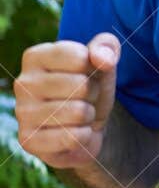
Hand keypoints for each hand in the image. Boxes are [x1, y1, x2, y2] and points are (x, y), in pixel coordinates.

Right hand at [15, 33, 120, 170]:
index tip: (86, 74)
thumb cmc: (91, 88)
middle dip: (94, 94)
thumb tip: (103, 59)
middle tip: (84, 98)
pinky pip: (74, 137)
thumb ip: (107, 46)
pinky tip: (72, 133)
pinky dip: (83, 136)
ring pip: (79, 112)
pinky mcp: (28, 140)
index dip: (96, 68)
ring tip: (79, 115)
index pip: (80, 57)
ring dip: (89, 116)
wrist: (85, 128)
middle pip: (81, 86)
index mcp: (36, 57)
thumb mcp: (104, 62)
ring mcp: (22, 113)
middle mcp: (23, 83)